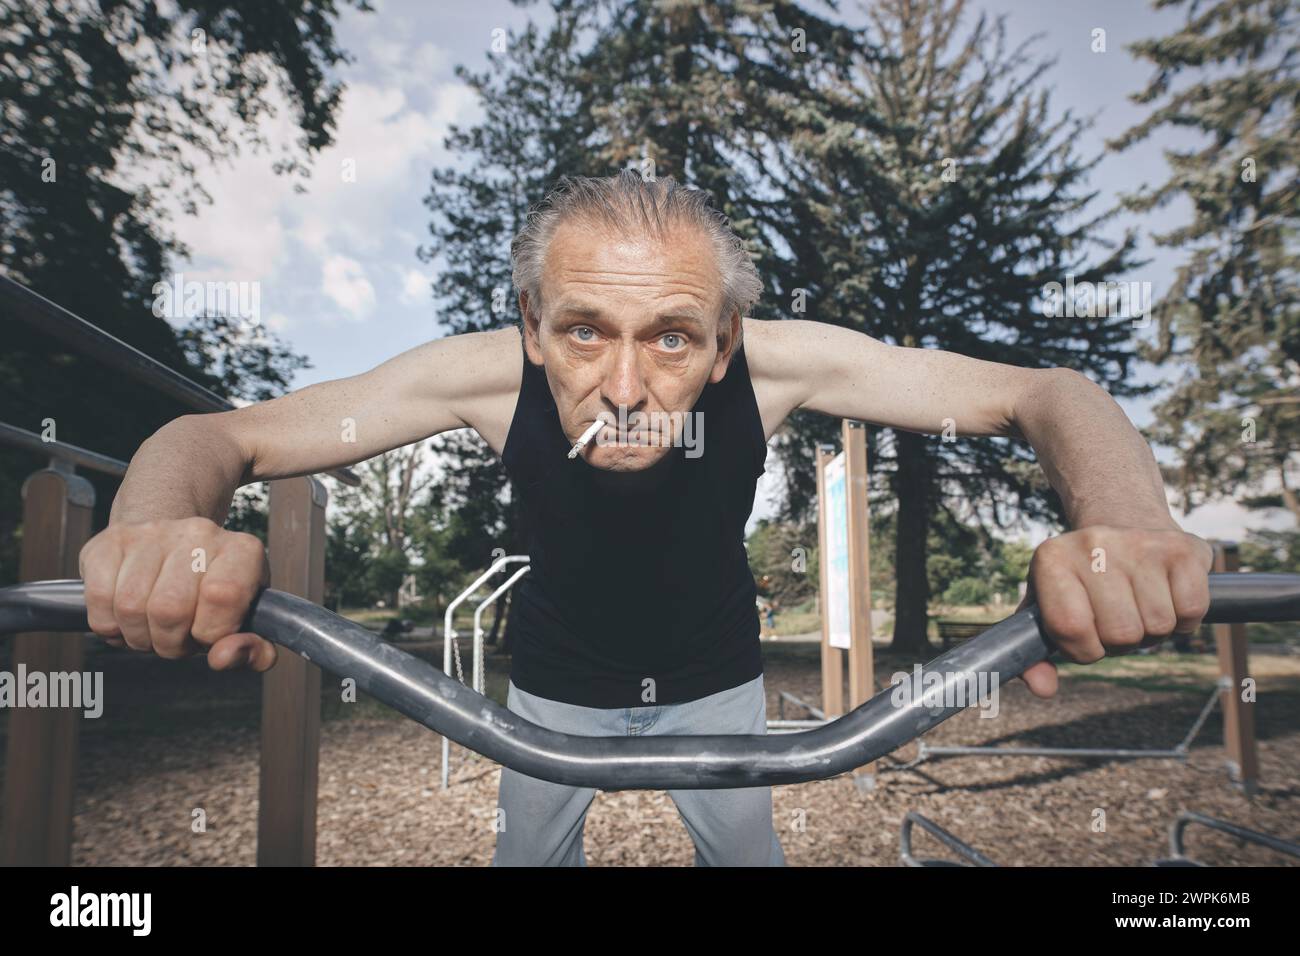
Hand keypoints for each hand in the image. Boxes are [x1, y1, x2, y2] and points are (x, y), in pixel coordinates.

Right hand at [79, 516, 276, 670]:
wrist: (176, 544)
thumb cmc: (215, 590)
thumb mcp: (247, 619)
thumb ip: (254, 649)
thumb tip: (224, 657)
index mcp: (242, 551)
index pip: (223, 597)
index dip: (210, 633)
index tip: (207, 635)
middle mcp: (200, 533)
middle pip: (170, 609)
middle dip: (170, 643)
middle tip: (176, 638)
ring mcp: (152, 533)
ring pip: (131, 607)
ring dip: (139, 636)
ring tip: (153, 627)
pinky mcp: (111, 542)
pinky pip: (99, 600)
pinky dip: (108, 625)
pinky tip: (125, 619)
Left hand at [1014, 524, 1213, 698]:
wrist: (1125, 523)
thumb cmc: (1082, 581)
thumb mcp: (1048, 608)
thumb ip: (1034, 654)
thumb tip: (1041, 689)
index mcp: (1051, 559)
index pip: (1070, 628)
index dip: (1084, 649)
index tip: (1087, 638)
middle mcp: (1092, 544)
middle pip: (1121, 633)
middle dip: (1121, 641)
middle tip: (1118, 620)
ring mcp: (1138, 543)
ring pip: (1158, 626)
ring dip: (1153, 631)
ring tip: (1139, 606)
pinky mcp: (1181, 548)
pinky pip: (1191, 611)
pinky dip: (1184, 620)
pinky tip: (1167, 597)